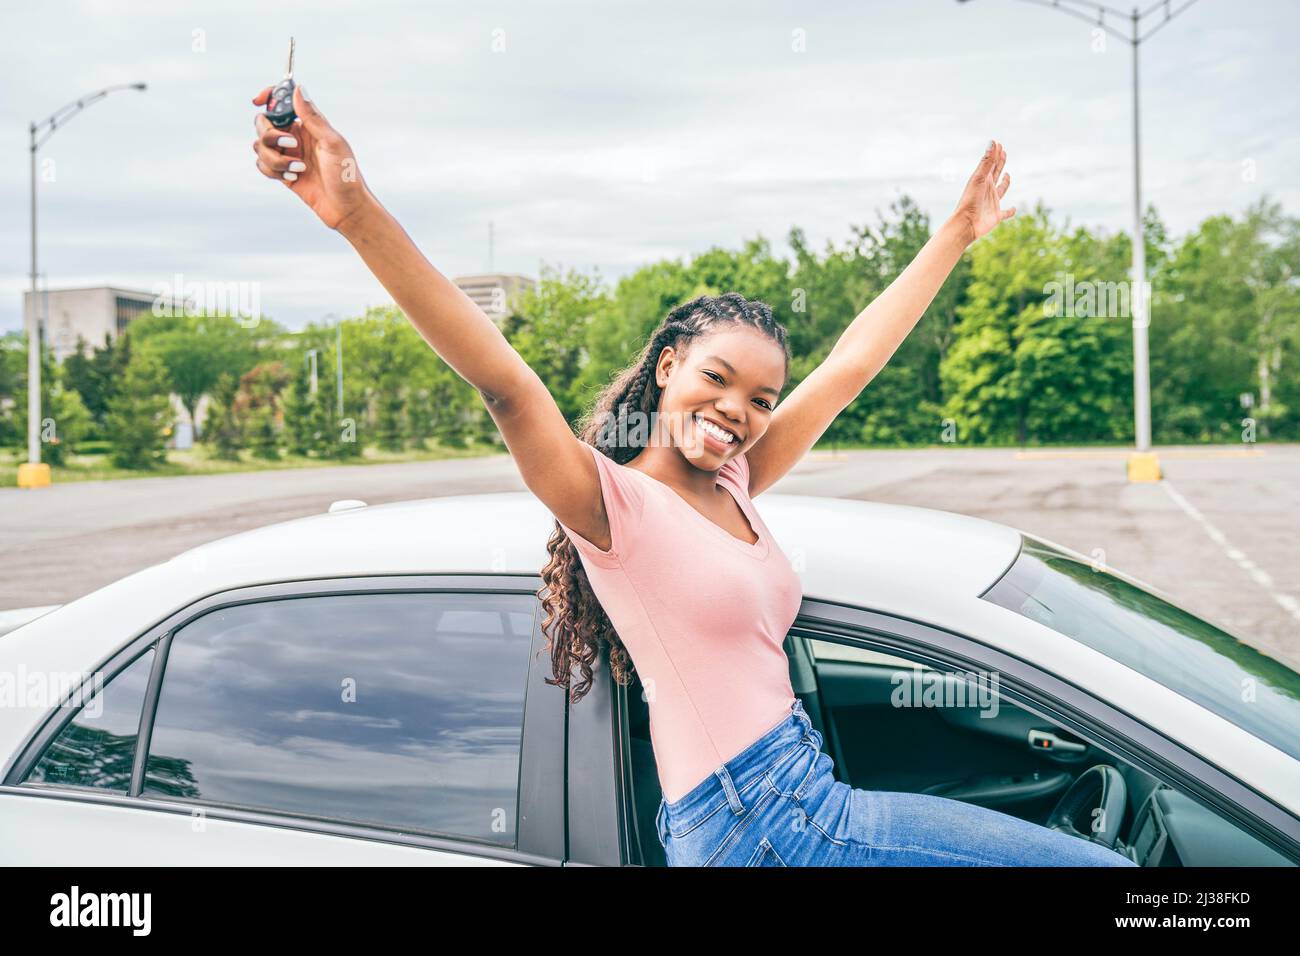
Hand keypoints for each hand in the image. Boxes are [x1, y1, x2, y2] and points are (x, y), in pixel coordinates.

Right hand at [251, 85, 373, 230]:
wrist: (346, 208)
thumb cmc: (347, 175)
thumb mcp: (333, 143)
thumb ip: (313, 117)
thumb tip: (298, 89)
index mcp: (308, 124)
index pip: (281, 103)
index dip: (268, 96)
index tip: (258, 101)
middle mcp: (295, 137)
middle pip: (263, 124)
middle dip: (271, 135)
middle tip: (291, 146)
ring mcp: (287, 155)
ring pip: (260, 146)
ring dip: (275, 159)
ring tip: (299, 169)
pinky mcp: (282, 173)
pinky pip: (263, 165)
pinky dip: (273, 171)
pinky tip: (293, 177)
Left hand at [952, 140, 1014, 243]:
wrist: (966, 223)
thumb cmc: (970, 200)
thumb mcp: (980, 178)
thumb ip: (987, 161)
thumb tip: (993, 142)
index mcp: (983, 181)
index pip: (990, 164)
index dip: (995, 154)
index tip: (998, 144)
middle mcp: (987, 190)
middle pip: (995, 173)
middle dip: (999, 163)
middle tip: (1003, 152)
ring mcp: (992, 203)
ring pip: (1001, 190)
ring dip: (1005, 183)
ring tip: (1007, 175)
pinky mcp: (996, 216)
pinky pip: (1006, 213)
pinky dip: (1010, 211)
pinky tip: (1014, 209)